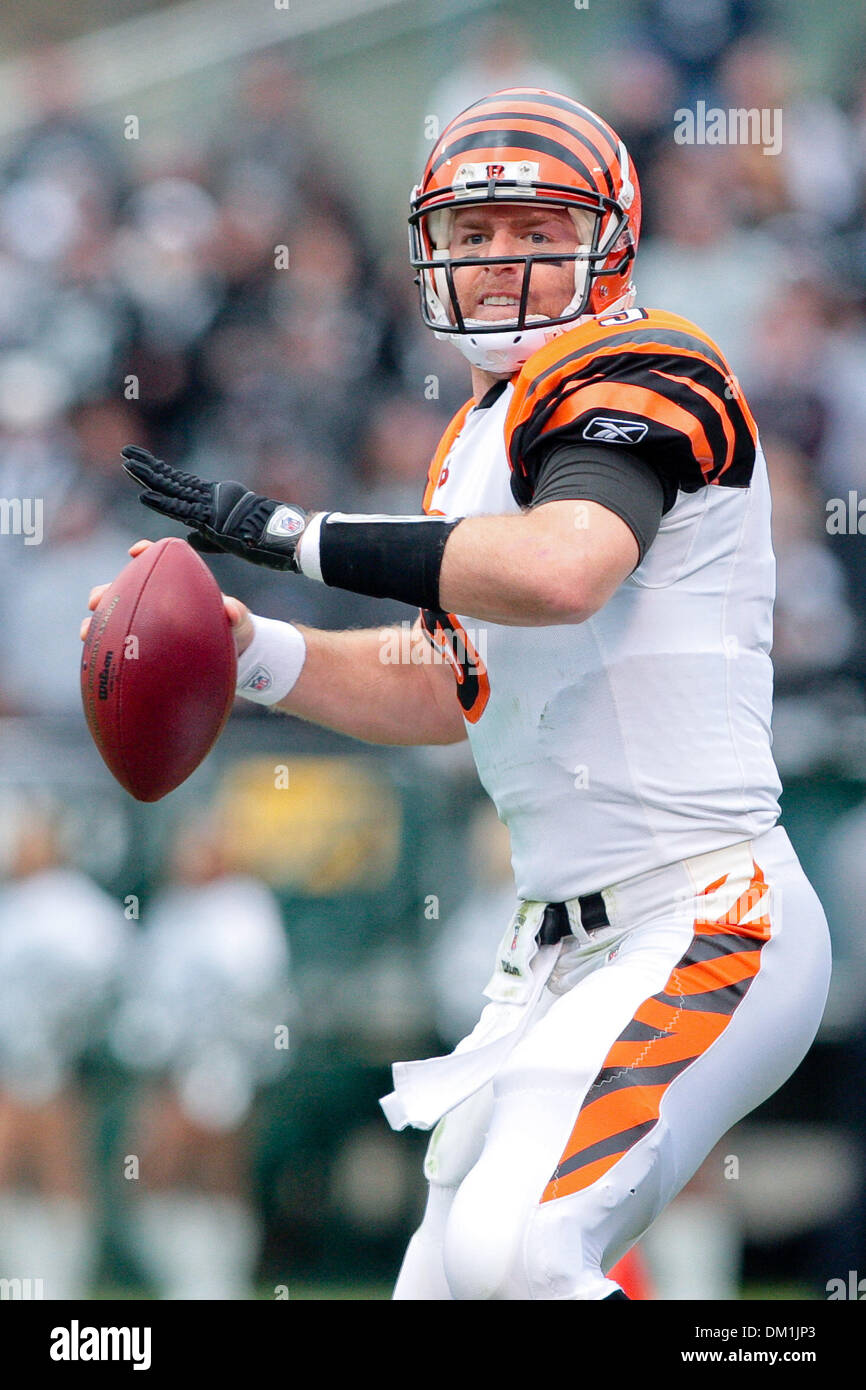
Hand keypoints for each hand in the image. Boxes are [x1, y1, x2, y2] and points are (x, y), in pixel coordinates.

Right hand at [80, 539, 255, 656]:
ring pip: (114, 617)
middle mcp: (158, 601)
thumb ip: (237, 614)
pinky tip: (93, 658)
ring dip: (97, 623)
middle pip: (125, 589)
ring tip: (86, 632)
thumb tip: (231, 609)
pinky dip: (104, 648)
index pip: (159, 561)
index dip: (147, 553)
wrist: (232, 660)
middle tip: (96, 601)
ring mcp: (148, 624)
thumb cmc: (234, 633)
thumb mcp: (239, 623)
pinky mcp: (142, 646)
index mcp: (179, 587)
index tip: (136, 552)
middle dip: (106, 591)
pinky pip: (118, 645)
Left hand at [120, 445, 309, 570]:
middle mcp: (209, 496)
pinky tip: (144, 495)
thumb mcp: (227, 540)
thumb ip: (205, 538)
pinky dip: (162, 504)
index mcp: (212, 498)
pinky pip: (182, 511)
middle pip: (171, 480)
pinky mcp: (212, 519)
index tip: (138, 462)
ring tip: (127, 464)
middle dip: (147, 467)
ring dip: (148, 478)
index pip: (179, 484)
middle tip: (126, 452)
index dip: (158, 473)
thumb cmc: (262, 539)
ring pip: (173, 489)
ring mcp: (210, 505)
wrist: (285, 537)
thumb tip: (187, 536)